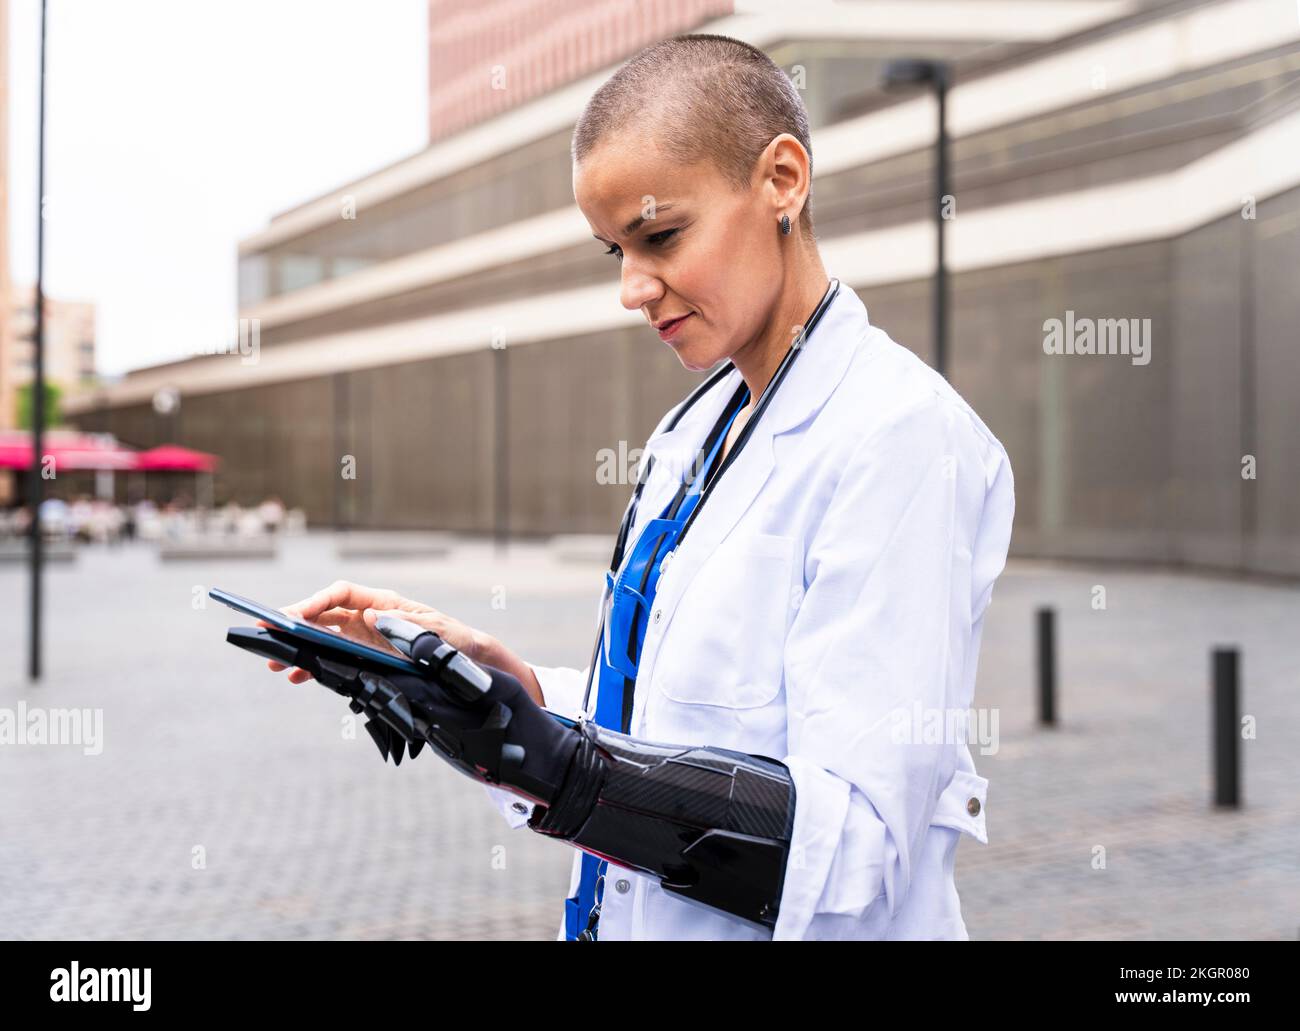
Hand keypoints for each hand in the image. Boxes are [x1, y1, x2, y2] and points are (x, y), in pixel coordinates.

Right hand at [263, 580, 484, 684]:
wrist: (463, 661)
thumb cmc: (451, 638)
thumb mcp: (434, 630)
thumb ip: (404, 623)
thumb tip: (371, 615)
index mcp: (382, 602)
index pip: (342, 594)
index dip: (317, 601)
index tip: (296, 614)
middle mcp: (367, 616)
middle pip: (323, 614)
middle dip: (294, 621)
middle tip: (267, 631)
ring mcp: (362, 637)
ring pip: (321, 637)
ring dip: (298, 646)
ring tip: (274, 661)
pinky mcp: (362, 657)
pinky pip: (332, 658)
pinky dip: (313, 667)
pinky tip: (297, 676)